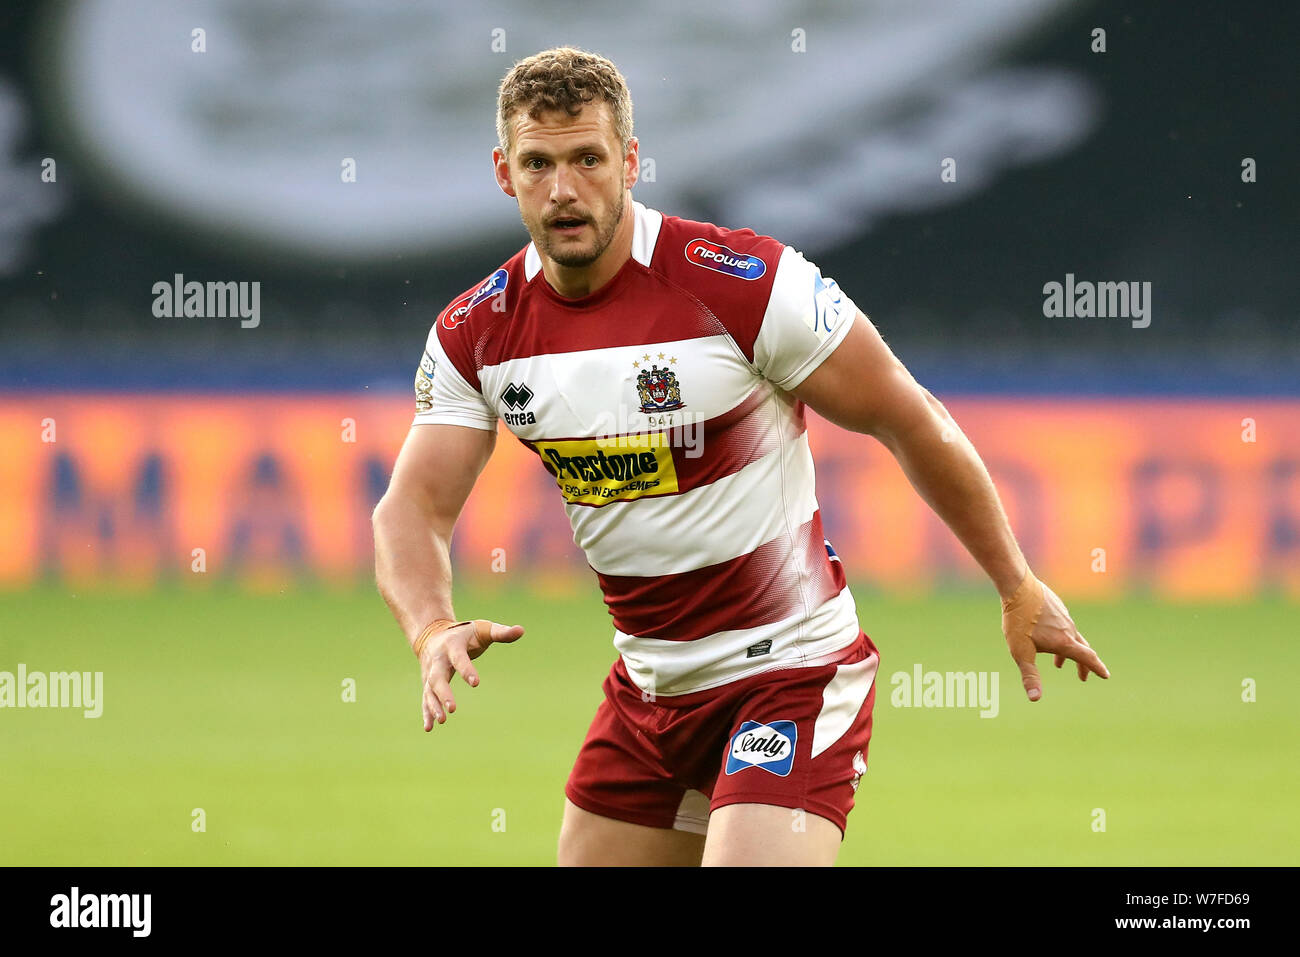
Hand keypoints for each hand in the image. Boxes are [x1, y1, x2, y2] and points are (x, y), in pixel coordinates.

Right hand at [414, 618, 524, 730]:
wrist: (433, 633)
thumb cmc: (465, 633)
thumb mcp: (483, 629)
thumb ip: (501, 632)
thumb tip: (521, 630)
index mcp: (453, 645)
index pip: (459, 658)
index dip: (466, 669)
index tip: (475, 683)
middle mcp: (438, 660)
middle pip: (437, 677)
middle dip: (443, 693)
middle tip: (453, 709)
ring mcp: (430, 672)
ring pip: (429, 690)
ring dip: (434, 706)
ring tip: (443, 721)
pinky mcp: (427, 683)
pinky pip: (425, 698)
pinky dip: (427, 712)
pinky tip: (429, 727)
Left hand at [1001, 570, 1108, 701]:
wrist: (1018, 587)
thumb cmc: (1018, 621)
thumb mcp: (1021, 652)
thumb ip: (1029, 675)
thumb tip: (1035, 699)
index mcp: (1064, 642)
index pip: (1087, 658)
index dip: (1097, 669)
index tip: (1106, 675)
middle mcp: (1068, 629)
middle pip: (1082, 649)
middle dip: (1083, 665)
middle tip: (1082, 677)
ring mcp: (1063, 616)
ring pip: (1071, 636)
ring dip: (1068, 651)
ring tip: (1057, 661)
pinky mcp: (1056, 606)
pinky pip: (1063, 624)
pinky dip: (1061, 635)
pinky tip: (1048, 634)